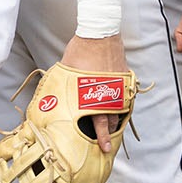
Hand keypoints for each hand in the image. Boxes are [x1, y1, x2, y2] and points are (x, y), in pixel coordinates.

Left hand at [60, 34, 126, 151]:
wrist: (99, 33)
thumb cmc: (80, 51)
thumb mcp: (67, 73)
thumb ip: (66, 88)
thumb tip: (56, 99)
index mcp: (95, 94)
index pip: (100, 121)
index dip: (103, 137)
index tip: (105, 148)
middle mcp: (112, 93)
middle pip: (113, 118)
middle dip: (108, 130)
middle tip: (106, 141)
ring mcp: (121, 86)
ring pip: (120, 109)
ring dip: (115, 117)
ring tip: (109, 126)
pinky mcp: (125, 78)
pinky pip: (123, 96)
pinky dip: (119, 103)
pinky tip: (113, 105)